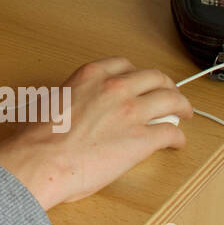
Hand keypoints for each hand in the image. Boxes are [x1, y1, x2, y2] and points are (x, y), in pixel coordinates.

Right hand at [0, 57, 192, 211]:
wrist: (41, 159)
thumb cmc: (39, 137)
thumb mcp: (54, 101)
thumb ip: (74, 97)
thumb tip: (78, 107)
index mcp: (91, 76)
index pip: (124, 65)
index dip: (137, 74)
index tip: (139, 82)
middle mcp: (115, 88)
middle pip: (154, 78)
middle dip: (166, 85)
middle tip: (169, 95)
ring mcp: (131, 112)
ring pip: (171, 100)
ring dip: (181, 106)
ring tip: (184, 113)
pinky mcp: (142, 139)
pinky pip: (171, 132)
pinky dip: (177, 137)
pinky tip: (175, 142)